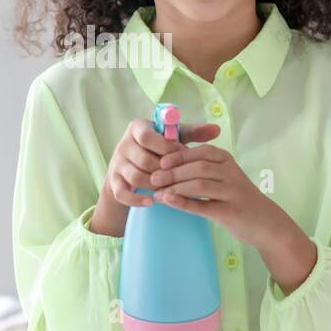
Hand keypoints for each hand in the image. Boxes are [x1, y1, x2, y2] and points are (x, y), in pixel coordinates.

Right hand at [90, 118, 221, 236]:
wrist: (131, 167)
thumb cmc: (158, 149)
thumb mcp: (172, 138)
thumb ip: (193, 133)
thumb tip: (216, 130)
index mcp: (138, 128)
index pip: (148, 137)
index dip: (167, 148)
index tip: (184, 155)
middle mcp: (124, 144)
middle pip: (144, 160)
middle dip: (164, 172)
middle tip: (180, 178)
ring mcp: (117, 164)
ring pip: (136, 177)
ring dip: (155, 186)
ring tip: (170, 190)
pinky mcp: (113, 182)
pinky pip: (122, 193)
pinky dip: (137, 200)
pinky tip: (152, 202)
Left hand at [148, 139, 301, 254]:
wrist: (266, 224)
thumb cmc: (239, 199)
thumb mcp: (224, 178)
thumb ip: (202, 171)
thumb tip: (167, 168)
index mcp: (228, 161)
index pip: (201, 152)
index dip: (179, 155)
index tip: (161, 162)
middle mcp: (232, 173)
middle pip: (198, 167)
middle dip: (172, 172)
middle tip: (153, 178)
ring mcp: (232, 193)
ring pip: (199, 185)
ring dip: (175, 187)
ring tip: (157, 192)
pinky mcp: (230, 212)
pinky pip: (203, 206)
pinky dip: (183, 203)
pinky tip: (168, 202)